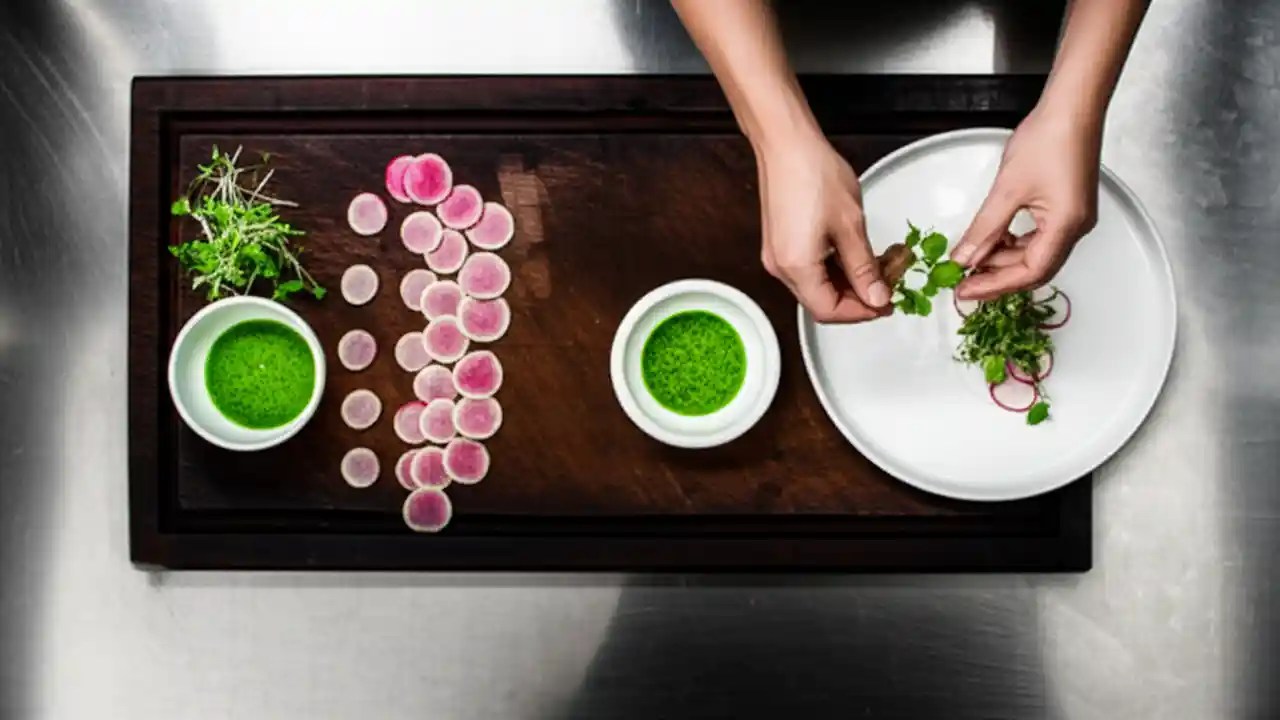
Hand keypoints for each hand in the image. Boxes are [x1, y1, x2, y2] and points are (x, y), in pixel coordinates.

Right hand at [757, 133, 890, 322]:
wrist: (786, 144)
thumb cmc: (813, 174)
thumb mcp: (850, 225)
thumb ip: (864, 267)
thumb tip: (877, 296)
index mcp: (796, 267)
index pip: (829, 310)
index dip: (862, 312)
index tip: (886, 303)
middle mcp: (781, 267)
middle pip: (820, 302)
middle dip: (856, 299)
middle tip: (886, 287)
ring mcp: (778, 255)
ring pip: (815, 287)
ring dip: (846, 284)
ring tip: (875, 268)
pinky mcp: (780, 243)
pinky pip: (808, 269)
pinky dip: (832, 270)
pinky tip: (852, 257)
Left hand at [952, 107, 1100, 299]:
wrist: (1071, 107)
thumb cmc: (1049, 138)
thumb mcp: (1007, 189)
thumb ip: (984, 229)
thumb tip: (965, 258)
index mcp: (1066, 226)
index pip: (1030, 273)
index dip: (995, 286)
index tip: (966, 291)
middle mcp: (1076, 227)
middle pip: (1035, 268)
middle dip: (998, 276)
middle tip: (964, 281)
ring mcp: (1073, 217)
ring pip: (1036, 253)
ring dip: (1004, 259)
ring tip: (973, 260)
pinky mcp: (1067, 207)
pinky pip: (1039, 236)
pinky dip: (1014, 243)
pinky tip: (993, 240)